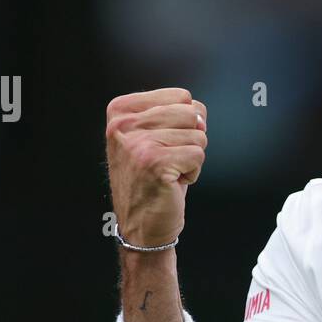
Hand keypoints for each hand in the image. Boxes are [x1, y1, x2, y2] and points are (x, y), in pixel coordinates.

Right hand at [105, 88, 207, 246]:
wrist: (141, 225)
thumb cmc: (151, 179)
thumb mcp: (152, 136)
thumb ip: (174, 114)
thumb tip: (200, 115)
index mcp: (120, 110)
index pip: (181, 96)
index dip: (183, 123)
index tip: (161, 144)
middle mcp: (124, 124)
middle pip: (192, 113)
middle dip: (190, 140)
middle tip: (168, 161)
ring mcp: (138, 143)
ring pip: (198, 136)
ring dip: (191, 158)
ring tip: (168, 172)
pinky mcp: (154, 162)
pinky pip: (198, 156)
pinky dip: (193, 173)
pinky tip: (171, 183)